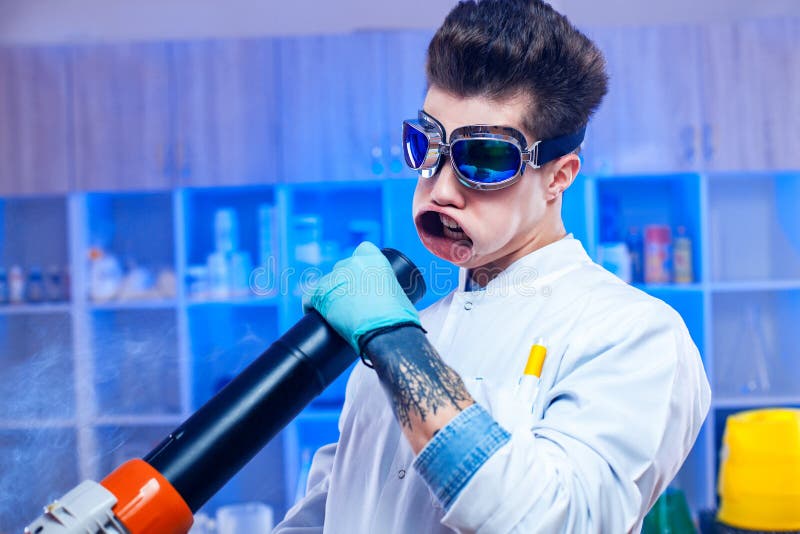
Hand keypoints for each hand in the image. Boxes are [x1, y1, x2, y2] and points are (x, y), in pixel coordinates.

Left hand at [303, 242, 421, 352]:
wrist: (387, 333)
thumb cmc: (400, 320)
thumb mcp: (400, 295)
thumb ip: (391, 291)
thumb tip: (388, 303)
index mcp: (375, 259)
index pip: (363, 250)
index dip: (360, 264)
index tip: (361, 277)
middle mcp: (353, 263)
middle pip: (342, 267)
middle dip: (345, 282)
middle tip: (350, 301)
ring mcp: (336, 277)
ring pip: (326, 283)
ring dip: (330, 294)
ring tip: (335, 313)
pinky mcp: (322, 293)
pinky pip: (310, 296)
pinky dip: (311, 305)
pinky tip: (313, 314)